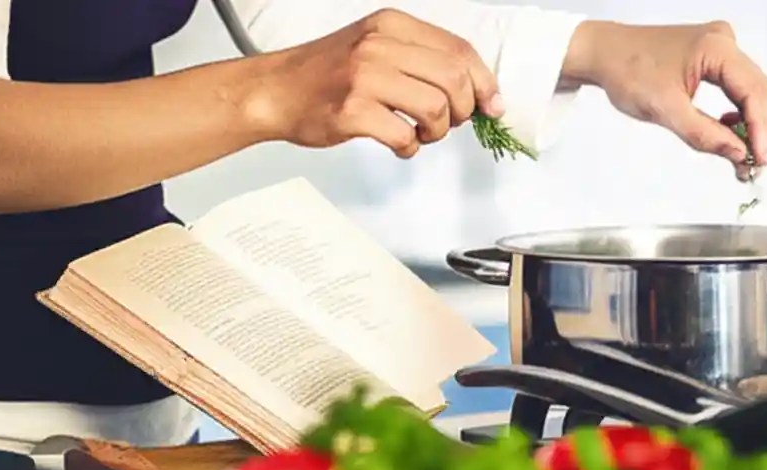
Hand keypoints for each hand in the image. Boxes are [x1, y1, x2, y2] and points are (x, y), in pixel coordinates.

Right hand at [259, 9, 503, 157]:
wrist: (275, 90)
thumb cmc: (329, 74)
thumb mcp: (377, 47)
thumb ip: (423, 61)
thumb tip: (478, 92)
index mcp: (392, 25)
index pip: (460, 50)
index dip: (485, 83)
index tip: (492, 106)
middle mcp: (380, 45)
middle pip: (455, 81)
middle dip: (461, 111)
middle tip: (446, 123)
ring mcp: (365, 77)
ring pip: (436, 109)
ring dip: (436, 132)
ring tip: (419, 134)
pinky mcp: (353, 111)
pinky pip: (405, 137)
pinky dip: (410, 148)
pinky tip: (398, 144)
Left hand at [563, 21, 766, 178]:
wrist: (605, 54)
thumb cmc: (627, 70)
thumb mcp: (665, 110)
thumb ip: (704, 134)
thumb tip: (736, 152)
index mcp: (715, 48)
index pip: (753, 91)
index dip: (760, 129)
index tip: (760, 158)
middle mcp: (723, 41)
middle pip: (758, 90)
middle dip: (758, 128)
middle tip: (753, 162)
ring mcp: (720, 46)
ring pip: (750, 89)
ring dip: (750, 121)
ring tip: (741, 152)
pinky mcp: (713, 55)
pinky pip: (736, 85)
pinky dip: (737, 110)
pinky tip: (728, 129)